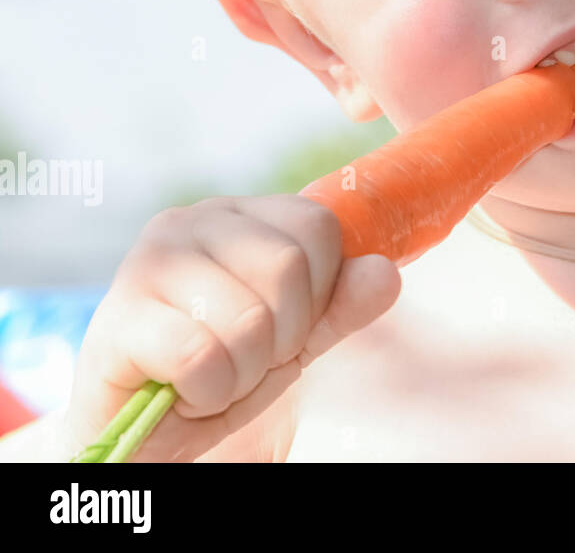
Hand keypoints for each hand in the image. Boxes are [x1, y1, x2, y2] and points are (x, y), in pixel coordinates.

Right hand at [62, 194, 399, 461]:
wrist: (140, 429)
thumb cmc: (221, 370)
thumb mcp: (296, 338)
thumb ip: (341, 305)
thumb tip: (387, 273)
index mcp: (241, 214)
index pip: (319, 226)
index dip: (320, 293)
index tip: (286, 327)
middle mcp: (193, 221)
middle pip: (288, 267)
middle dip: (282, 337)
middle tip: (245, 357)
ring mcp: (149, 262)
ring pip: (248, 317)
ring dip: (243, 371)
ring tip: (212, 374)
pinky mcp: (118, 316)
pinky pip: (201, 356)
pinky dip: (207, 391)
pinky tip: (182, 389)